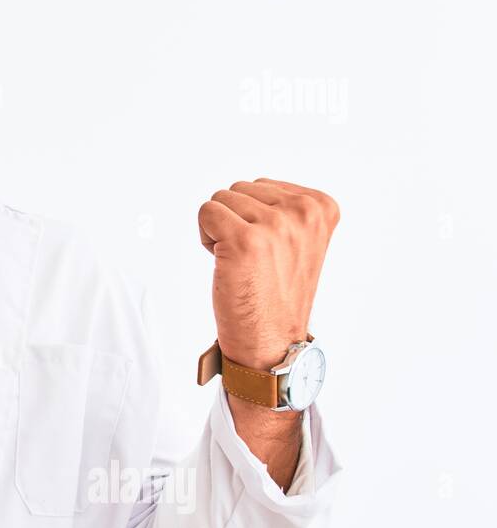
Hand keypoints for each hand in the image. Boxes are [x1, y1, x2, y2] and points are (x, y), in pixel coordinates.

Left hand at [197, 178, 338, 371]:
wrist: (273, 341)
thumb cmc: (277, 293)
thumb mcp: (300, 239)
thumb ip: (284, 207)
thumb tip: (253, 187)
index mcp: (321, 207)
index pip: (260, 186)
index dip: (253, 218)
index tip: (271, 250)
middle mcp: (303, 212)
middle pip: (238, 190)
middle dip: (235, 221)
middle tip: (253, 260)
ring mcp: (275, 225)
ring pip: (220, 200)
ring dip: (220, 231)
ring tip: (243, 264)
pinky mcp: (245, 241)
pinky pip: (206, 213)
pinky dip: (206, 238)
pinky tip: (226, 264)